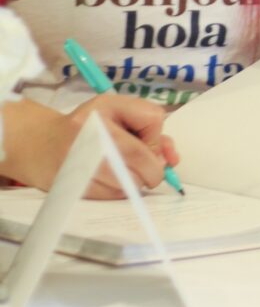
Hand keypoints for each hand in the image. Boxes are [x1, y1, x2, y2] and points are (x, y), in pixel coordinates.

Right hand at [4, 94, 178, 198]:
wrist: (40, 145)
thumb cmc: (88, 126)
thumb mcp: (118, 111)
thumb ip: (150, 127)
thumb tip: (171, 158)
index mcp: (104, 109)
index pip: (153, 121)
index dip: (156, 136)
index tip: (144, 139)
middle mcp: (90, 134)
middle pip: (143, 160)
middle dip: (153, 168)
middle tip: (144, 167)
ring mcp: (81, 163)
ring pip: (132, 183)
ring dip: (136, 181)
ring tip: (120, 170)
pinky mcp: (75, 187)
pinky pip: (116, 197)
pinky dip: (120, 192)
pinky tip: (108, 180)